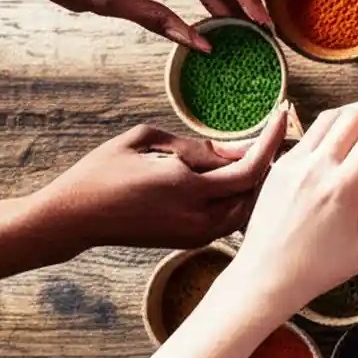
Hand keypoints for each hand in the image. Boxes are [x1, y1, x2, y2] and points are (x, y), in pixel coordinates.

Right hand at [32, 118, 282, 250]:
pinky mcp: (191, 242)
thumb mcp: (147, 141)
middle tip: (278, 133)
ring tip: (263, 152)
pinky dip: (240, 198)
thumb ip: (197, 146)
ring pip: (246, 209)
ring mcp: (196, 235)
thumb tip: (236, 149)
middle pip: (256, 192)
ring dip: (257, 183)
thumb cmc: (103, 172)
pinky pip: (230, 219)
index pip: (250, 168)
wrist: (74, 218)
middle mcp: (198, 218)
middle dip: (271, 162)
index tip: (282, 115)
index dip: (271, 141)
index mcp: (187, 188)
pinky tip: (240, 177)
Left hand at [230, 91, 357, 316]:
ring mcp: (294, 163)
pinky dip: (331, 123)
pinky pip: (309, 133)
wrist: (267, 275)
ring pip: (328, 118)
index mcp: (341, 187)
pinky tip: (343, 127)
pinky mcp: (280, 166)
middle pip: (352, 116)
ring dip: (354, 107)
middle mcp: (316, 168)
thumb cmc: (318, 267)